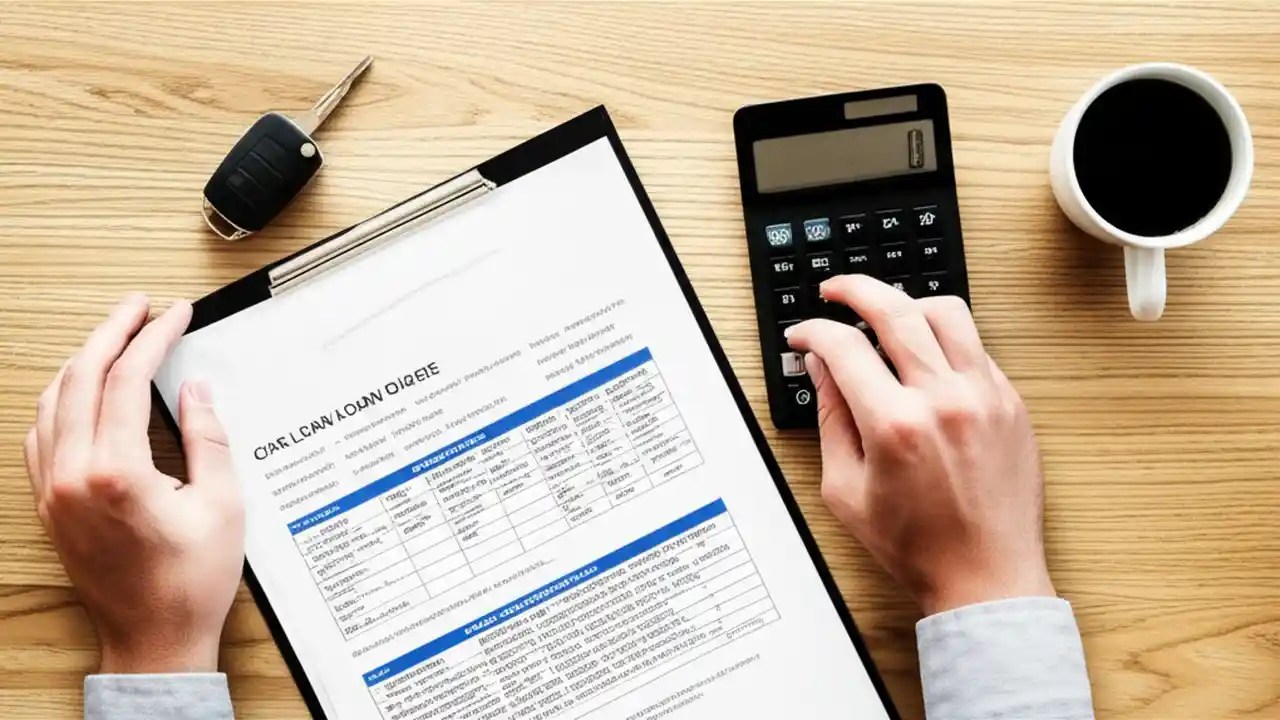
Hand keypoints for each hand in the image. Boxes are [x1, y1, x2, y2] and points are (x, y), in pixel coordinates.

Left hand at [23, 294, 243, 672]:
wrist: (155, 638)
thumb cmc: (190, 583)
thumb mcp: (222, 505)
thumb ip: (208, 438)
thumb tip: (195, 390)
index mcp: (116, 474)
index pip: (125, 380)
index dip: (152, 338)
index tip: (174, 315)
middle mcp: (72, 478)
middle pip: (80, 378)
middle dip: (111, 332)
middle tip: (138, 306)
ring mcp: (53, 492)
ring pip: (52, 402)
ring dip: (82, 362)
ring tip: (113, 338)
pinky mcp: (49, 506)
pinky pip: (41, 435)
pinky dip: (61, 400)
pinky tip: (82, 393)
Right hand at [786, 276, 1053, 615]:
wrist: (985, 576)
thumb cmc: (917, 545)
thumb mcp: (846, 489)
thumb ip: (831, 420)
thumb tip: (822, 368)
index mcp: (896, 424)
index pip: (844, 346)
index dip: (813, 331)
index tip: (804, 335)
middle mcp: (945, 400)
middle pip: (895, 308)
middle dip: (854, 289)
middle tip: (835, 290)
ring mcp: (985, 396)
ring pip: (946, 312)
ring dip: (907, 303)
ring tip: (886, 313)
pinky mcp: (1011, 403)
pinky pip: (976, 347)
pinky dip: (945, 340)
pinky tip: (926, 357)